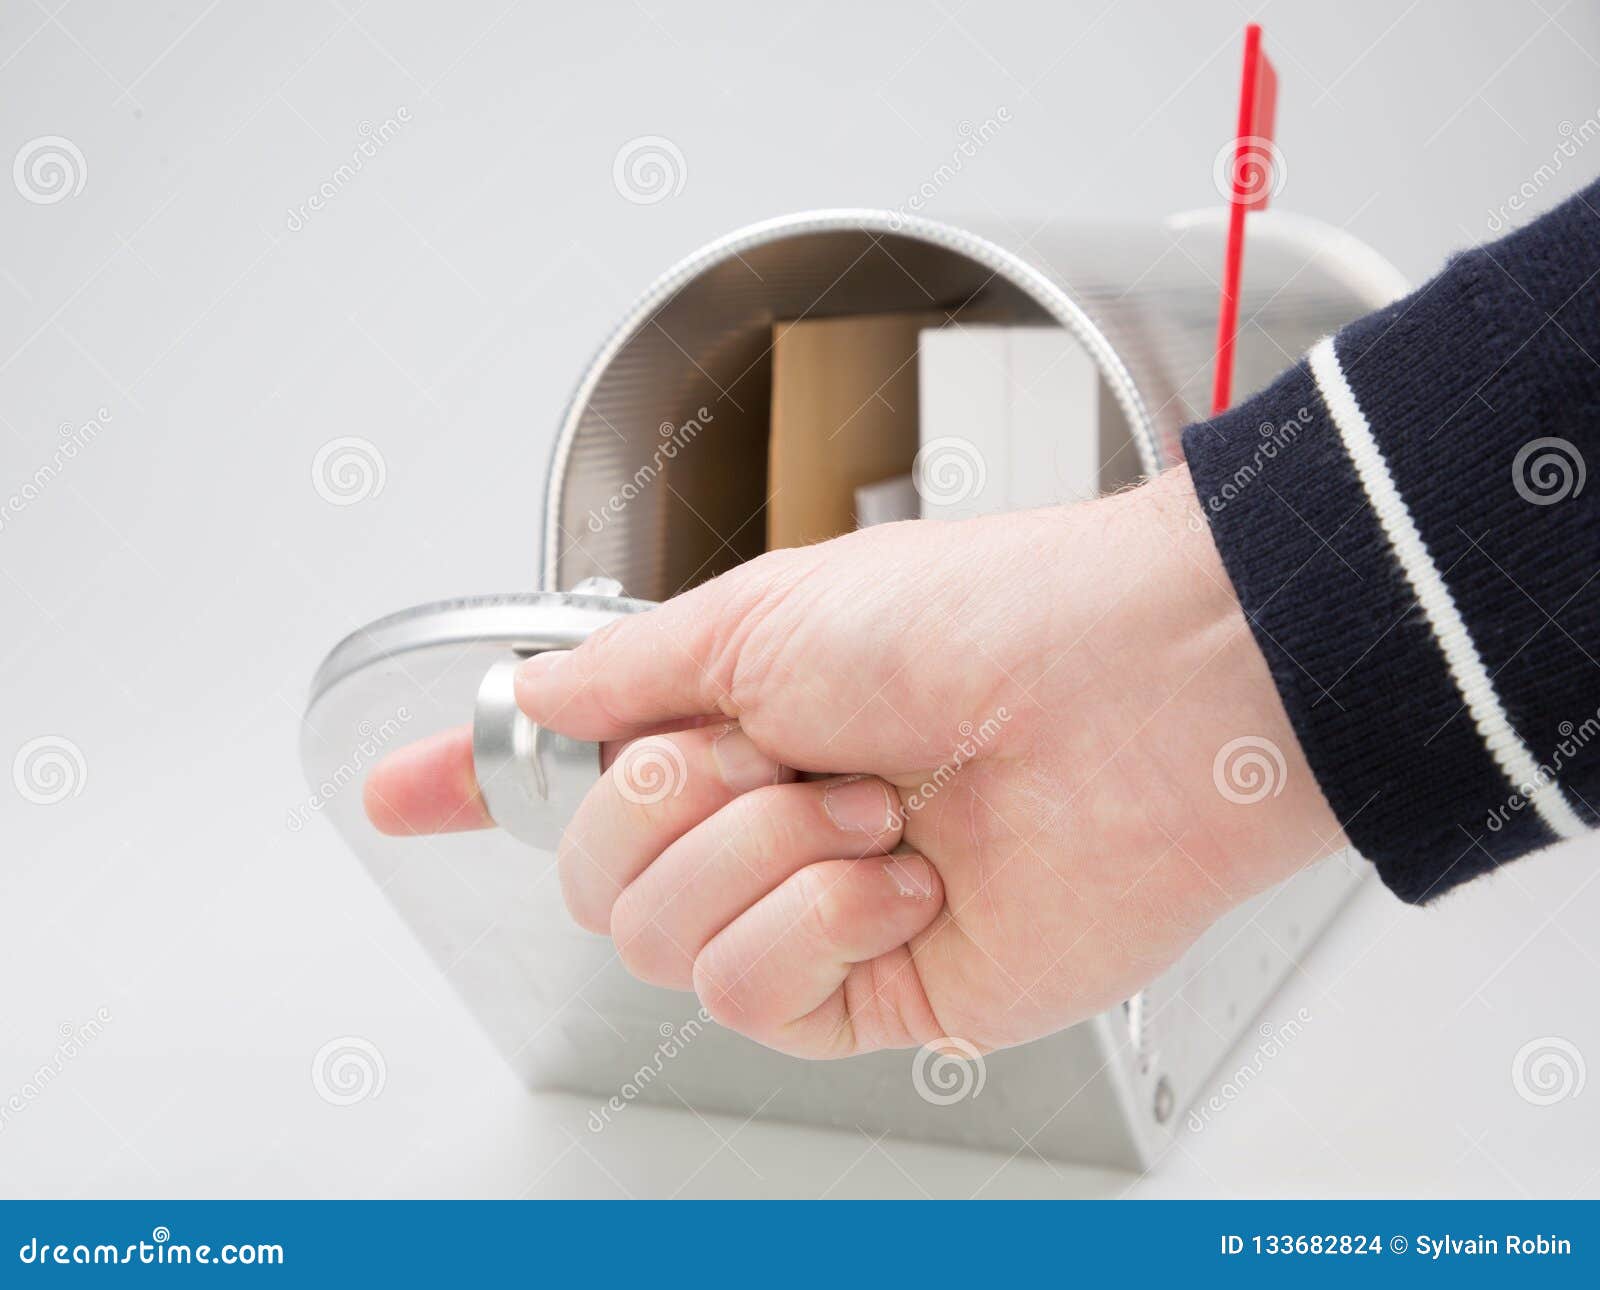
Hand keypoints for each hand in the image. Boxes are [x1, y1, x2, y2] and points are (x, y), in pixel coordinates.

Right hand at [365, 465, 1342, 1058]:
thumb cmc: (982, 613)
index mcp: (740, 713)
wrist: (1143, 688)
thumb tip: (531, 698)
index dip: (484, 781)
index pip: (581, 766)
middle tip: (773, 749)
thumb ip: (625, 674)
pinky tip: (905, 878)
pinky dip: (818, 918)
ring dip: (756, 852)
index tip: (401, 794)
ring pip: (664, 940)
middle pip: (599, 875)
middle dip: (667, 800)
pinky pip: (761, 995)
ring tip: (872, 801)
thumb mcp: (764, 611)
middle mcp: (771, 814)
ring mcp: (823, 909)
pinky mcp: (883, 989)